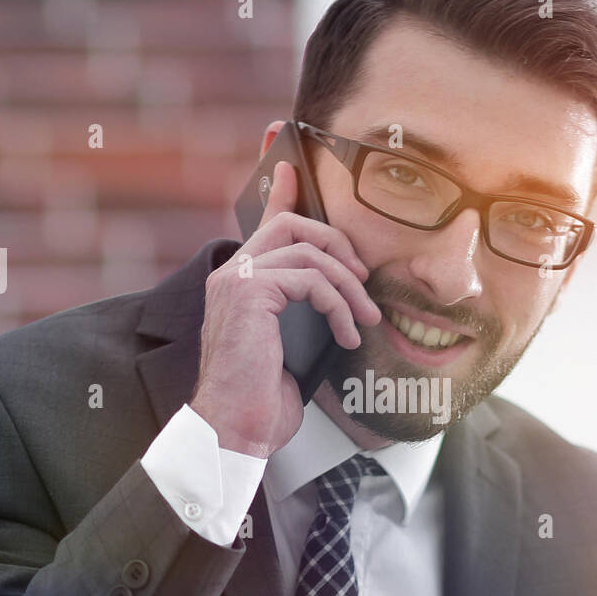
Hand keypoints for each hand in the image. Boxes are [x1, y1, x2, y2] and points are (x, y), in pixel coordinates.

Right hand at [188, 160, 381, 457]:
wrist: (236, 429)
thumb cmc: (260, 398)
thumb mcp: (290, 346)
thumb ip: (301, 311)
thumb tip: (337, 298)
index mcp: (238, 281)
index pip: (266, 224)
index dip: (284, 192)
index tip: (293, 166)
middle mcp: (231, 273)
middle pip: (293, 225)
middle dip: (338, 244)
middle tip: (363, 278)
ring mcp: (237, 279)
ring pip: (309, 252)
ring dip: (349, 286)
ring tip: (365, 319)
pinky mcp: (250, 292)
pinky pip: (310, 278)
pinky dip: (339, 304)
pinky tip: (347, 335)